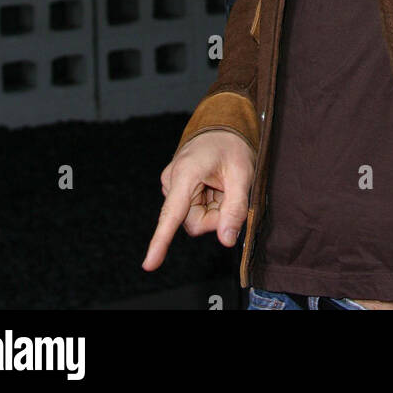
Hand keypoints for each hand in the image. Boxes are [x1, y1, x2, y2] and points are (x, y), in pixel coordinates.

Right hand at [142, 129, 256, 270]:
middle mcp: (172, 179)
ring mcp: (171, 184)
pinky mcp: (174, 188)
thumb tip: (226, 240)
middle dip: (215, 216)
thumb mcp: (243, 175)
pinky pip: (191, 209)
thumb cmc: (232, 147)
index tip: (149, 265)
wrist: (222, 127)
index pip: (172, 214)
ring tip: (221, 186)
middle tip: (230, 194)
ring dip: (212, 209)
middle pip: (192, 221)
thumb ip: (235, 209)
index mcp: (186, 173)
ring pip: (192, 217)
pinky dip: (207, 204)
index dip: (161, 241)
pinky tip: (213, 187)